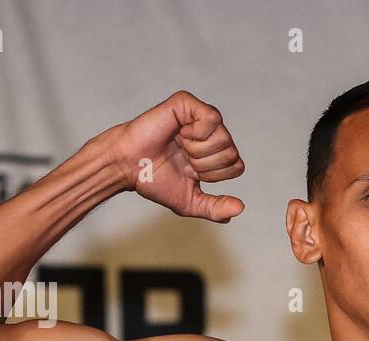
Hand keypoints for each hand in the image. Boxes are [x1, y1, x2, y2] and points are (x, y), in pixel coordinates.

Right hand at [102, 91, 244, 221]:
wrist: (128, 167)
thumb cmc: (154, 180)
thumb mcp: (190, 202)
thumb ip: (216, 209)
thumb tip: (240, 209)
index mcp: (213, 153)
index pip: (237, 166)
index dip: (214, 175)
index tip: (191, 173)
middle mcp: (210, 133)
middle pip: (232, 153)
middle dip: (205, 165)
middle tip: (183, 158)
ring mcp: (199, 116)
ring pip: (224, 138)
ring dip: (198, 151)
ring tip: (179, 145)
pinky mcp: (187, 103)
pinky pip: (212, 118)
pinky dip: (196, 133)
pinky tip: (180, 133)